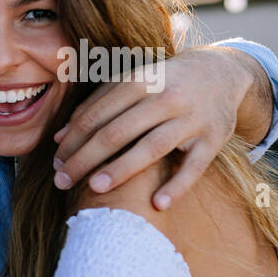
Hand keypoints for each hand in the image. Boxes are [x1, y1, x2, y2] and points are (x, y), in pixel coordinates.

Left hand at [52, 47, 254, 209]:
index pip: (96, 116)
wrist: (221, 72)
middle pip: (117, 133)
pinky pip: (194, 166)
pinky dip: (177, 186)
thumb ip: (95, 107)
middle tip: (61, 182)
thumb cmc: (162, 83)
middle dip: (85, 159)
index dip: (73, 141)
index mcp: (140, 82)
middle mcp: (165, 98)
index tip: (56, 163)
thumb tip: (58, 138)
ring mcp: (191, 119)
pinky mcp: (214, 139)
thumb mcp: (130, 84)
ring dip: (121, 169)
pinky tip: (157, 204)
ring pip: (151, 147)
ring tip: (94, 189)